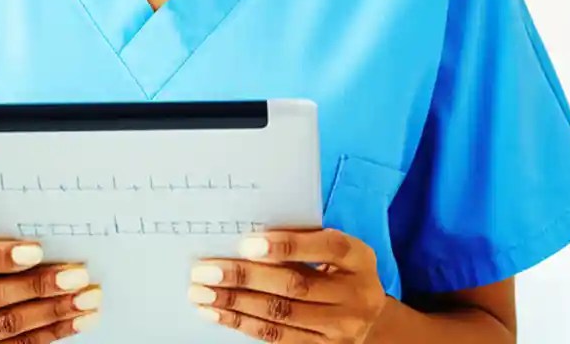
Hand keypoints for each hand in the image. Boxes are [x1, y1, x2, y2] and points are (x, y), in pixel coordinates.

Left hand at [188, 229, 387, 343]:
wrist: (367, 316)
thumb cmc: (337, 269)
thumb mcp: (334, 250)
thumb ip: (303, 239)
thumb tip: (246, 236)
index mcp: (360, 259)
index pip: (326, 247)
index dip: (287, 245)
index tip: (246, 243)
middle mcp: (356, 296)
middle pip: (294, 286)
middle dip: (244, 277)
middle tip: (205, 270)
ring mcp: (341, 329)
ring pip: (280, 315)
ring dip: (234, 303)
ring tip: (202, 293)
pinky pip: (276, 338)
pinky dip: (242, 323)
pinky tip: (218, 313)